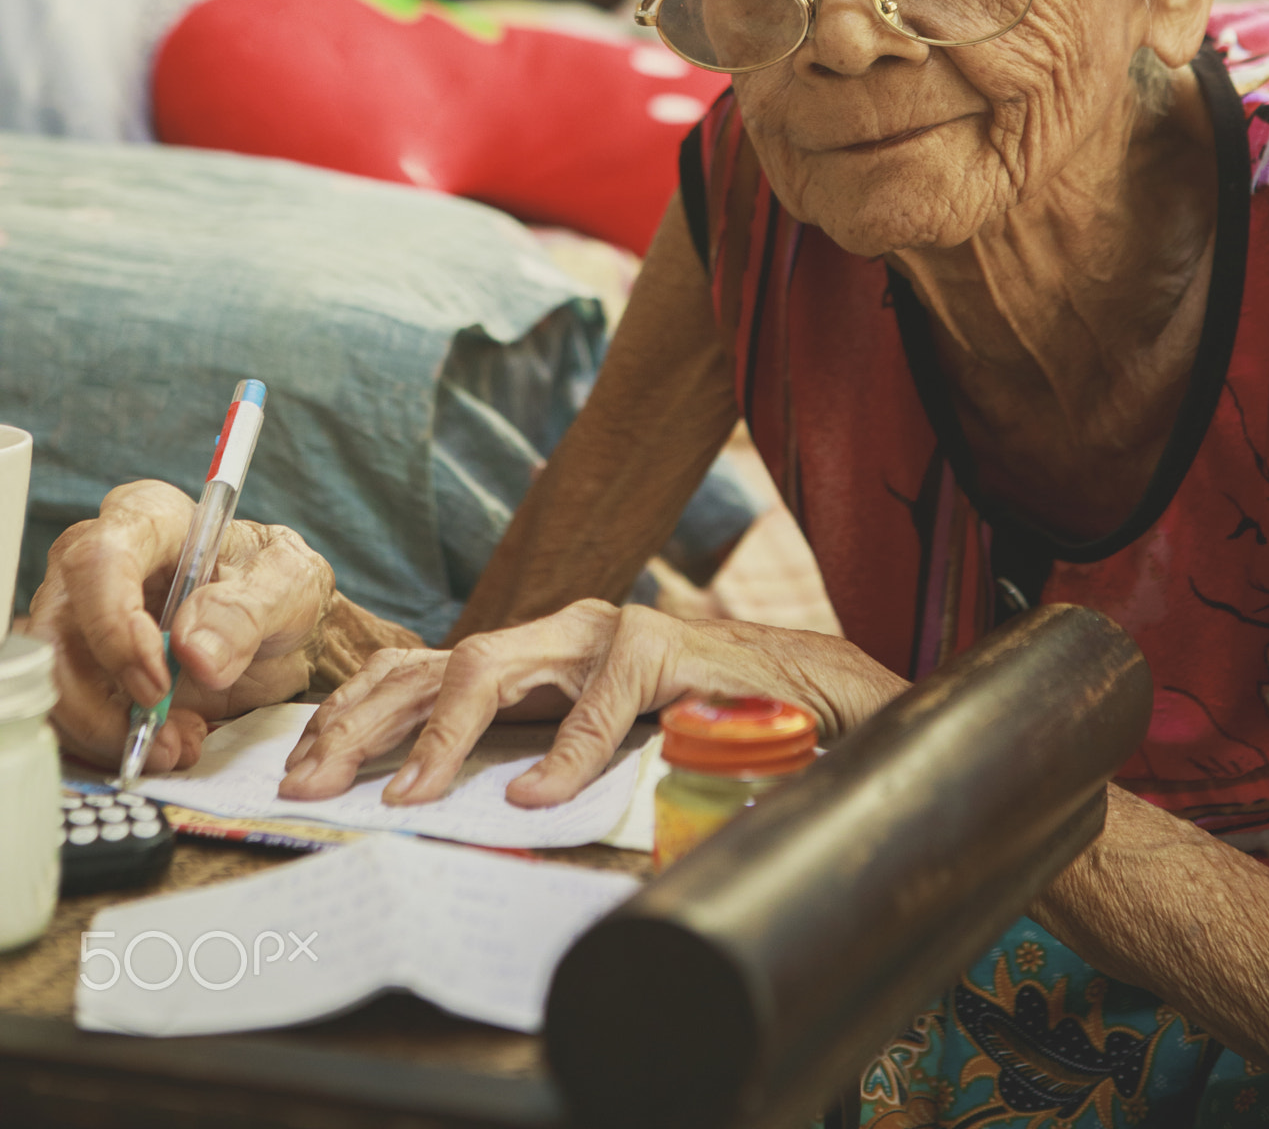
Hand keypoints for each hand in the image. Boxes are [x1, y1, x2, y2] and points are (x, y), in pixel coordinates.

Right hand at [26, 479, 336, 772]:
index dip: (113, 623)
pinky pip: (74, 717)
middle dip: (96, 701)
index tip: (156, 679)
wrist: (288, 632)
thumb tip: (192, 650)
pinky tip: (172, 744)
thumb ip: (244, 611)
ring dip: (106, 732)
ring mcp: (88, 623)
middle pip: (55, 632)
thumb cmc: (280, 585)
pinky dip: (114, 743)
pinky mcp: (91, 674)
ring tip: (176, 744)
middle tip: (159, 733)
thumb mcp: (288, 585)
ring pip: (55, 684)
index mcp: (149, 521)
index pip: (98, 559)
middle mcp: (102, 569)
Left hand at [278, 599, 903, 806]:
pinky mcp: (658, 649)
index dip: (351, 714)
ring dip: (438, 737)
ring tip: (405, 799)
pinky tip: (533, 796)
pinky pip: (597, 705)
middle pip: (429, 665)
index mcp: (530, 655)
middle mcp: (554, 633)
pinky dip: (563, 756)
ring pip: (491, 664)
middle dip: (359, 723)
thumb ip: (524, 750)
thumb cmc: (687, 725)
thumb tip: (432, 805)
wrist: (797, 692)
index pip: (416, 670)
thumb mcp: (588, 738)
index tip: (300, 770)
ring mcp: (602, 633)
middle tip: (311, 785)